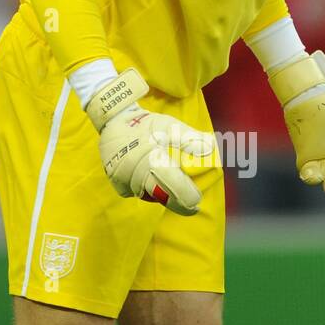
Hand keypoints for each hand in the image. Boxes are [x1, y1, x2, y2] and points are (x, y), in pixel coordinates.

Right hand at [86, 69, 214, 215]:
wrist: (114, 120)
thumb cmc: (147, 125)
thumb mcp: (171, 127)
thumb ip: (191, 140)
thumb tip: (210, 150)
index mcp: (153, 160)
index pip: (174, 188)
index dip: (188, 198)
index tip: (197, 202)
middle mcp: (136, 174)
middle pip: (162, 197)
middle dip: (177, 201)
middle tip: (190, 203)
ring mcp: (124, 180)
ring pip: (149, 196)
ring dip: (160, 192)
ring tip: (165, 180)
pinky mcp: (117, 184)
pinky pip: (136, 193)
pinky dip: (144, 189)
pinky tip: (147, 176)